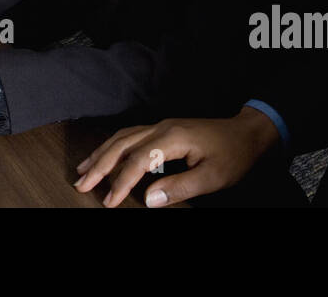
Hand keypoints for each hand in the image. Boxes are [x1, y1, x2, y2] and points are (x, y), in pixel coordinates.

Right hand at [73, 109, 280, 207]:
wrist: (247, 132)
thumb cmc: (232, 155)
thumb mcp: (212, 177)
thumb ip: (180, 188)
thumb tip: (149, 200)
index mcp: (172, 138)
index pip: (137, 160)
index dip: (120, 182)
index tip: (108, 201)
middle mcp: (161, 127)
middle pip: (121, 144)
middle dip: (99, 165)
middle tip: (80, 184)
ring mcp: (161, 126)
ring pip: (122, 137)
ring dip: (101, 153)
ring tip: (82, 170)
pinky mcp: (163, 129)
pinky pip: (130, 135)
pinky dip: (113, 146)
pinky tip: (105, 155)